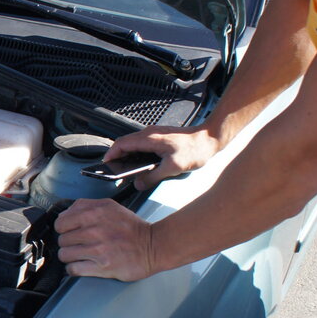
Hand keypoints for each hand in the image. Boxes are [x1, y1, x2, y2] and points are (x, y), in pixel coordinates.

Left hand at [55, 198, 155, 280]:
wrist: (154, 246)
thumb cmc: (132, 228)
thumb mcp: (110, 207)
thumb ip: (86, 206)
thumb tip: (66, 213)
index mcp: (94, 213)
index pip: (61, 222)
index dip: (63, 228)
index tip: (69, 232)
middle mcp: (94, 230)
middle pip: (62, 239)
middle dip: (68, 243)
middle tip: (78, 245)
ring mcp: (97, 249)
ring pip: (64, 254)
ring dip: (70, 257)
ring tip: (79, 256)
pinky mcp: (102, 266)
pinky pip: (73, 269)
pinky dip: (74, 269)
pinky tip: (81, 266)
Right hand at [104, 125, 220, 189]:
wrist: (211, 137)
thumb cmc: (196, 149)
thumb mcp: (173, 168)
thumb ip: (153, 177)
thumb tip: (139, 184)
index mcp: (149, 138)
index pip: (121, 144)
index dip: (111, 154)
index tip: (105, 164)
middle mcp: (149, 133)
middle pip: (125, 143)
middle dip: (117, 156)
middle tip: (114, 170)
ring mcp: (155, 134)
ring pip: (133, 143)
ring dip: (127, 155)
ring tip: (126, 169)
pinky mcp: (160, 137)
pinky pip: (142, 144)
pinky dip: (136, 153)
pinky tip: (141, 164)